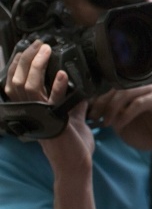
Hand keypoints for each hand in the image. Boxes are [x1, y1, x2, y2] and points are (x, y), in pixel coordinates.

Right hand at [3, 41, 92, 174]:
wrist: (77, 163)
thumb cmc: (73, 143)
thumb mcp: (71, 116)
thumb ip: (71, 101)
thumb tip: (78, 85)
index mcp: (32, 109)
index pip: (16, 82)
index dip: (19, 64)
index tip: (30, 48)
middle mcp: (31, 112)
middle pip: (16, 81)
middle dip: (25, 59)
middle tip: (38, 44)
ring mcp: (41, 116)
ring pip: (27, 87)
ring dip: (36, 66)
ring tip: (46, 51)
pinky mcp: (55, 121)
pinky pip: (51, 101)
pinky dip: (56, 86)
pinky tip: (62, 74)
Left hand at [88, 83, 151, 152]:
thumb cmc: (147, 134)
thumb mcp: (121, 123)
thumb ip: (110, 113)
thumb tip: (89, 108)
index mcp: (134, 88)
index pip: (111, 87)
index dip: (97, 98)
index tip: (87, 112)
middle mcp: (143, 84)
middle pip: (116, 88)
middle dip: (101, 103)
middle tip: (94, 118)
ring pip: (125, 93)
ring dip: (112, 109)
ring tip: (106, 123)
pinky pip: (138, 102)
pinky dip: (125, 114)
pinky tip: (119, 125)